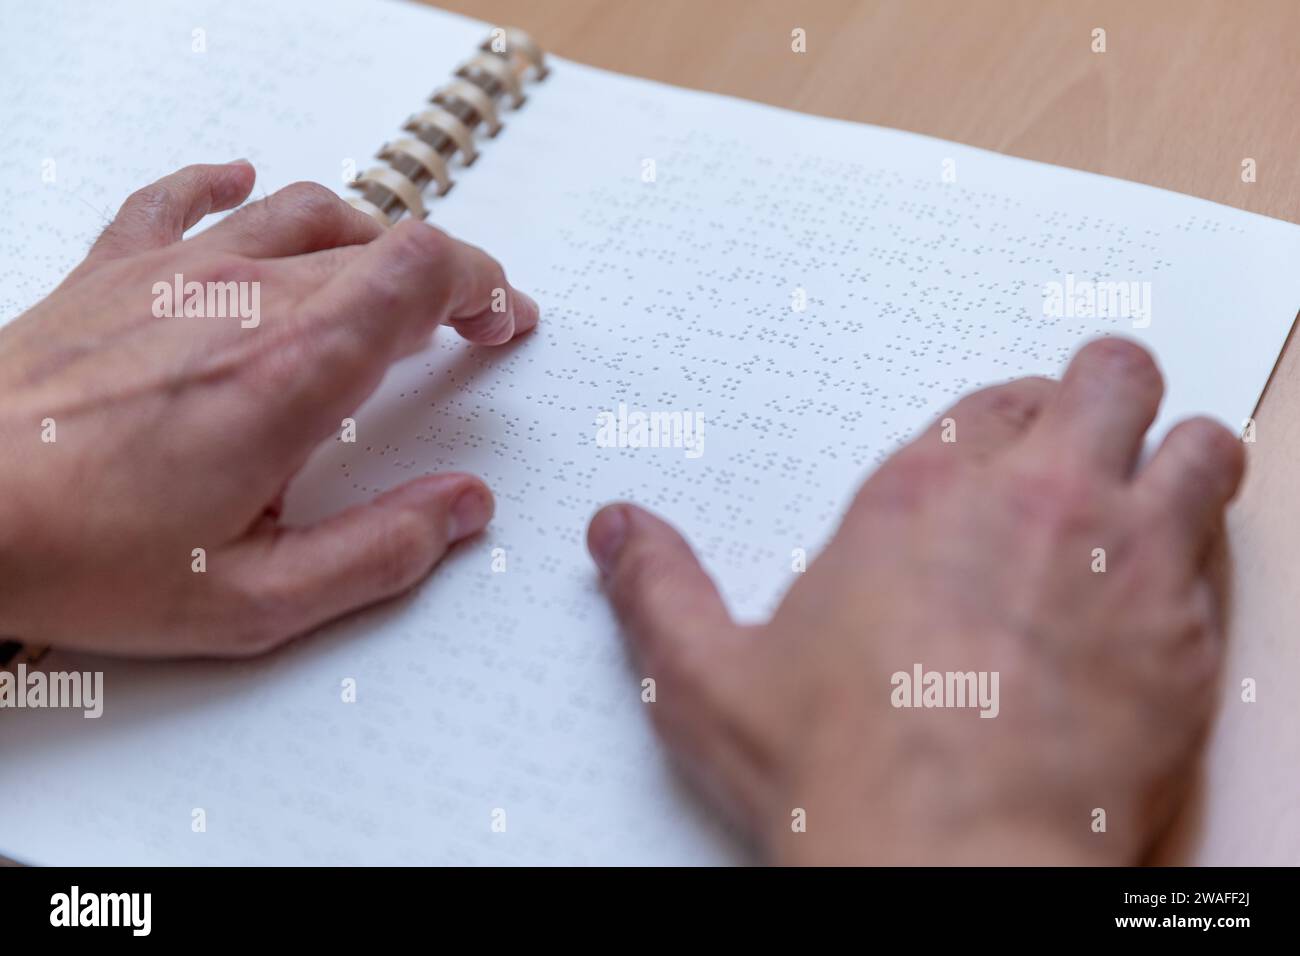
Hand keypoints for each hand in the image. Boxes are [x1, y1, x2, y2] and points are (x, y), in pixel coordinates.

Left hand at [0, 161, 537, 656]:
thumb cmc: (81, 556)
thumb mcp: (254, 599)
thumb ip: (378, 553)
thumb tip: (461, 510)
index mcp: (293, 371)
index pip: (422, 271)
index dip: (482, 283)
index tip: (501, 318)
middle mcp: (242, 301)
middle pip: (377, 240)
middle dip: (445, 273)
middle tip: (471, 316)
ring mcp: (174, 277)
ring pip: (299, 212)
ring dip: (365, 234)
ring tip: (387, 270)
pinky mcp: (109, 275)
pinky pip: (177, 201)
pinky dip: (224, 187)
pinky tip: (240, 185)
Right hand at [586, 339, 1243, 864]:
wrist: (950, 870)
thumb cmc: (838, 775)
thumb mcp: (708, 681)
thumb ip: (656, 589)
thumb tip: (615, 532)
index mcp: (921, 495)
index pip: (996, 397)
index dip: (1005, 419)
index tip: (997, 457)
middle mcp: (1035, 502)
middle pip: (1112, 378)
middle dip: (1106, 396)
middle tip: (1086, 444)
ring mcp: (1125, 561)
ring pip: (1198, 447)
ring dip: (1178, 462)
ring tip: (1147, 504)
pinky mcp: (1184, 638)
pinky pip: (1225, 554)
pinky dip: (1202, 565)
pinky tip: (1158, 609)